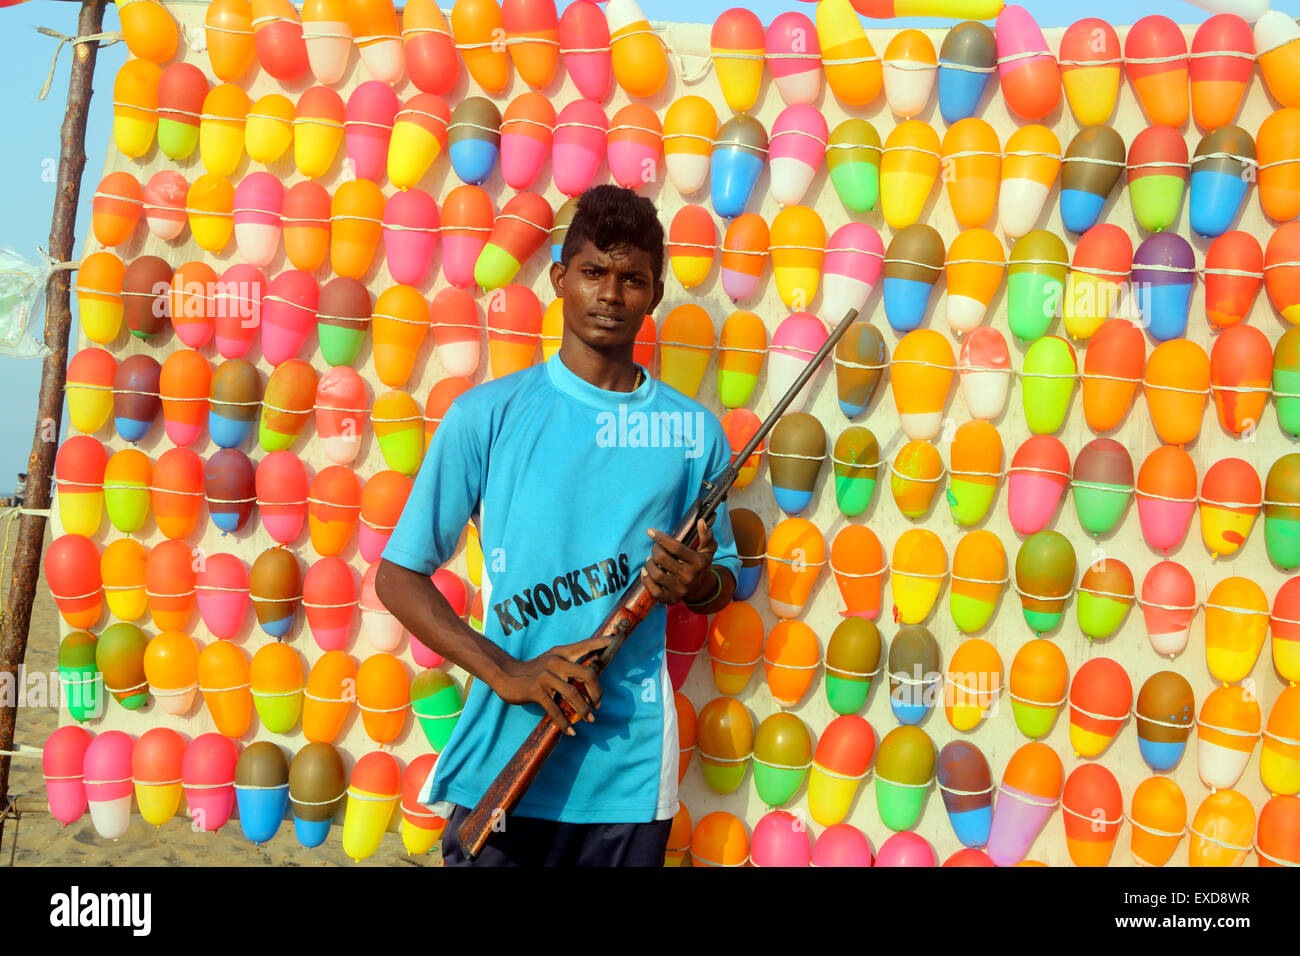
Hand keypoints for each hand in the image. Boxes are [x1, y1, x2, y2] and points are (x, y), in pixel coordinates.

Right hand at [491, 635, 611, 734]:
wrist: (506, 675)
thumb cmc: (535, 670)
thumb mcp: (552, 660)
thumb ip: (570, 662)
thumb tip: (593, 673)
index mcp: (561, 653)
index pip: (585, 645)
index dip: (600, 643)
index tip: (614, 639)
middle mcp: (556, 661)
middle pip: (587, 675)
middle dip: (597, 692)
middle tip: (598, 704)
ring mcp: (546, 676)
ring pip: (573, 695)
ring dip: (584, 710)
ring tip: (590, 719)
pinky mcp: (536, 691)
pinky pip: (555, 710)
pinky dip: (564, 723)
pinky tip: (570, 731)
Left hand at [641, 518, 717, 605]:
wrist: (701, 588)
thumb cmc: (701, 564)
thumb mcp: (708, 549)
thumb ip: (706, 535)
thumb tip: (700, 521)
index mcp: (698, 563)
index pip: (675, 547)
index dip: (661, 538)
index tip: (650, 531)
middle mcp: (689, 577)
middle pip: (662, 559)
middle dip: (655, 550)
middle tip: (655, 548)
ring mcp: (679, 589)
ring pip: (656, 574)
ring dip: (649, 563)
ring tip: (650, 559)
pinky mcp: (671, 599)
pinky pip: (653, 590)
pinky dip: (646, 579)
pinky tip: (645, 571)